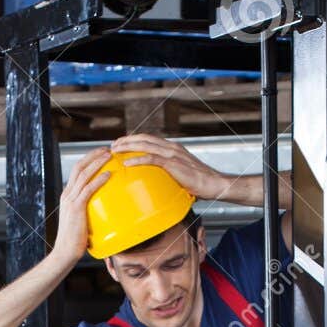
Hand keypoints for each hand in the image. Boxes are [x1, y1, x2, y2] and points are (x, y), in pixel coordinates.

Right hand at [51, 147, 111, 266]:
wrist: (64, 252)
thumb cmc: (75, 240)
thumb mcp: (81, 220)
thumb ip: (89, 211)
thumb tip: (105, 209)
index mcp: (67, 195)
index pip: (76, 171)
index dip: (89, 160)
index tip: (101, 154)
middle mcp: (67, 194)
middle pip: (79, 166)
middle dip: (93, 155)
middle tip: (108, 149)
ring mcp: (70, 200)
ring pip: (83, 174)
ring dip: (97, 162)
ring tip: (109, 156)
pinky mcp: (76, 207)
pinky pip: (88, 189)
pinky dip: (98, 180)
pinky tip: (108, 175)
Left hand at [111, 134, 231, 202]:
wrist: (213, 184)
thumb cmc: (199, 184)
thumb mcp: (181, 176)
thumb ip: (169, 176)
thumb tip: (159, 187)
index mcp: (172, 148)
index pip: (149, 139)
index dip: (134, 140)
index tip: (121, 144)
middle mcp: (171, 147)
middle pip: (144, 138)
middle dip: (126, 140)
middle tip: (112, 145)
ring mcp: (172, 154)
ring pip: (145, 145)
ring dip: (128, 146)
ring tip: (115, 150)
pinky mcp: (173, 163)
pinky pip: (151, 159)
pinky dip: (138, 159)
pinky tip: (127, 163)